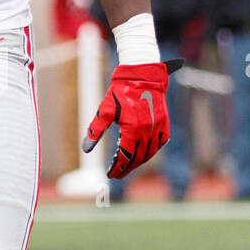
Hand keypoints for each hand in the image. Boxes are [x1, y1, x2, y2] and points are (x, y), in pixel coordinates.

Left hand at [82, 59, 183, 178]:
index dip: (117, 167)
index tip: (110, 174)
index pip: (125, 156)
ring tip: (128, 166)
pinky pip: (159, 144)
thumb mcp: (105, 110)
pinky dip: (151, 151)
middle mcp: (148, 131)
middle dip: (127, 168)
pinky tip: (143, 154)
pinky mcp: (164, 124)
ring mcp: (158, 128)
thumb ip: (96, 130)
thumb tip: (85, 149)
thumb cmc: (121, 91)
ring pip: (150, 153)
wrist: (143, 75)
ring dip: (139, 162)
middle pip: (138, 158)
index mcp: (133, 129)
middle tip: (117, 173)